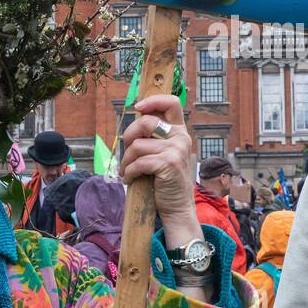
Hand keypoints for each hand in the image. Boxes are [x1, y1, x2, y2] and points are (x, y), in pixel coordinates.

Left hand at [120, 94, 200, 238]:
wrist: (177, 207)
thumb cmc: (165, 180)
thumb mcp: (164, 154)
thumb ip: (155, 137)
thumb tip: (136, 120)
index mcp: (180, 132)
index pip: (171, 103)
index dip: (153, 100)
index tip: (138, 108)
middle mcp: (181, 138)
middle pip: (146, 122)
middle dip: (128, 136)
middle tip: (126, 151)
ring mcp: (176, 150)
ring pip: (137, 145)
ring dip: (126, 161)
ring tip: (127, 171)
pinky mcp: (168, 164)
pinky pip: (138, 162)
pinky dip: (129, 172)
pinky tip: (130, 179)